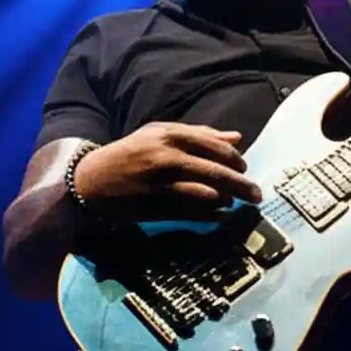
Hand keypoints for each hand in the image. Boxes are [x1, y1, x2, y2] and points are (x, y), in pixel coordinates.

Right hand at [73, 122, 261, 220]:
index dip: (236, 159)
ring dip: (227, 200)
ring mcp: (163, 184)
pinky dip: (213, 215)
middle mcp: (168, 158)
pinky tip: (221, 216)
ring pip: (208, 194)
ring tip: (233, 203)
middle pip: (217, 171)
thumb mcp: (160, 135)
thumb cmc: (132, 153)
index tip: (245, 168)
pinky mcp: (158, 207)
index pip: (215, 146)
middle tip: (256, 194)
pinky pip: (195, 213)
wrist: (93, 180)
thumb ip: (199, 134)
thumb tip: (237, 138)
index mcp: (170, 136)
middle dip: (242, 184)